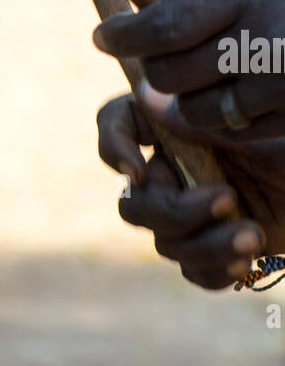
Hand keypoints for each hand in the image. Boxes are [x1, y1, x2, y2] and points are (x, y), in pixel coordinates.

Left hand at [93, 0, 284, 142]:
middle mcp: (267, 36)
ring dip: (195, 105)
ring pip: (201, 113)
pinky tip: (247, 102)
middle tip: (165, 64)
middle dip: (161, 73)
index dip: (127, 37)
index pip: (165, 23)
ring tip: (213, 83)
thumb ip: (212, 3)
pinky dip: (232, 125)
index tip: (106, 38)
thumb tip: (137, 32)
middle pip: (172, 74)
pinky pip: (240, 133)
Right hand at [97, 92, 284, 287]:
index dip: (113, 147)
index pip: (116, 124)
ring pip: (164, 243)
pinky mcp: (215, 247)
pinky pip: (193, 272)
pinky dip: (216, 269)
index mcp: (175, 125)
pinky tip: (248, 257)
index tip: (137, 168)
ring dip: (205, 244)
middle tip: (226, 199)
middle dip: (174, 211)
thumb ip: (198, 112)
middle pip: (133, 203)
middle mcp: (175, 168)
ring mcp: (192, 212)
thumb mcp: (250, 117)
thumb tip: (147, 94)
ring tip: (252, 234)